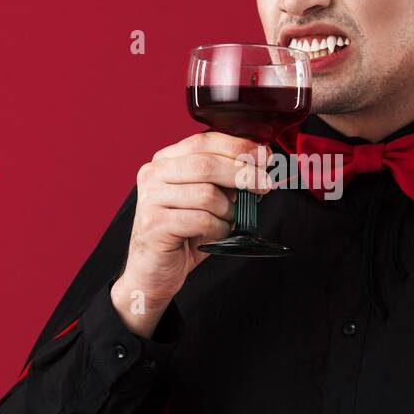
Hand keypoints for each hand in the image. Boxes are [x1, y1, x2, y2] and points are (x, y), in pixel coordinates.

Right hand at [111, 132, 270, 336]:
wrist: (152, 272)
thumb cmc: (182, 235)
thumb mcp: (205, 200)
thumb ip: (223, 180)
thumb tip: (258, 166)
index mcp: (165, 162)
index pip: (203, 141)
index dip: (237, 146)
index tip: (263, 155)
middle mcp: (153, 175)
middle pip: (206, 164)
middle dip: (242, 173)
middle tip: (263, 185)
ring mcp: (151, 199)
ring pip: (206, 194)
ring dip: (228, 211)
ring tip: (228, 222)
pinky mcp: (154, 224)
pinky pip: (201, 220)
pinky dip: (218, 229)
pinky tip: (216, 235)